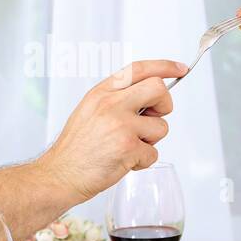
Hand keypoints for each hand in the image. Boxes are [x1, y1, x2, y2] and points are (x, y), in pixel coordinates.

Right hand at [38, 59, 186, 202]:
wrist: (60, 174)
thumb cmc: (76, 149)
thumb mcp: (89, 111)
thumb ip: (115, 100)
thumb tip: (147, 97)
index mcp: (102, 92)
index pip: (139, 69)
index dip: (164, 66)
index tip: (180, 68)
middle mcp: (111, 104)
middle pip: (159, 89)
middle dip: (164, 106)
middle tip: (151, 119)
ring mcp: (120, 125)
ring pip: (161, 126)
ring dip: (151, 141)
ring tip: (128, 148)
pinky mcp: (128, 148)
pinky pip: (154, 153)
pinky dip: (143, 162)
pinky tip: (124, 162)